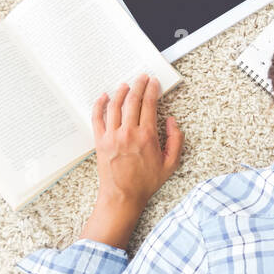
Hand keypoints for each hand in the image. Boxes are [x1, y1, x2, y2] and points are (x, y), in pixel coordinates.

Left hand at [89, 73, 182, 216]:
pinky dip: (100, 105)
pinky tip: (104, 97)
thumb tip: (171, 122)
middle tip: (141, 77)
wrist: (122, 196)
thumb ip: (175, 140)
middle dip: (138, 85)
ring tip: (126, 84)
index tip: (153, 83)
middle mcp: (128, 132)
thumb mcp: (171, 164)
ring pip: (115, 106)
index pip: (149, 105)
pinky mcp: (100, 141)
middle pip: (133, 101)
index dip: (152, 90)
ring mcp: (112, 136)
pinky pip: (97, 118)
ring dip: (121, 91)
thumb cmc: (146, 182)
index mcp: (147, 136)